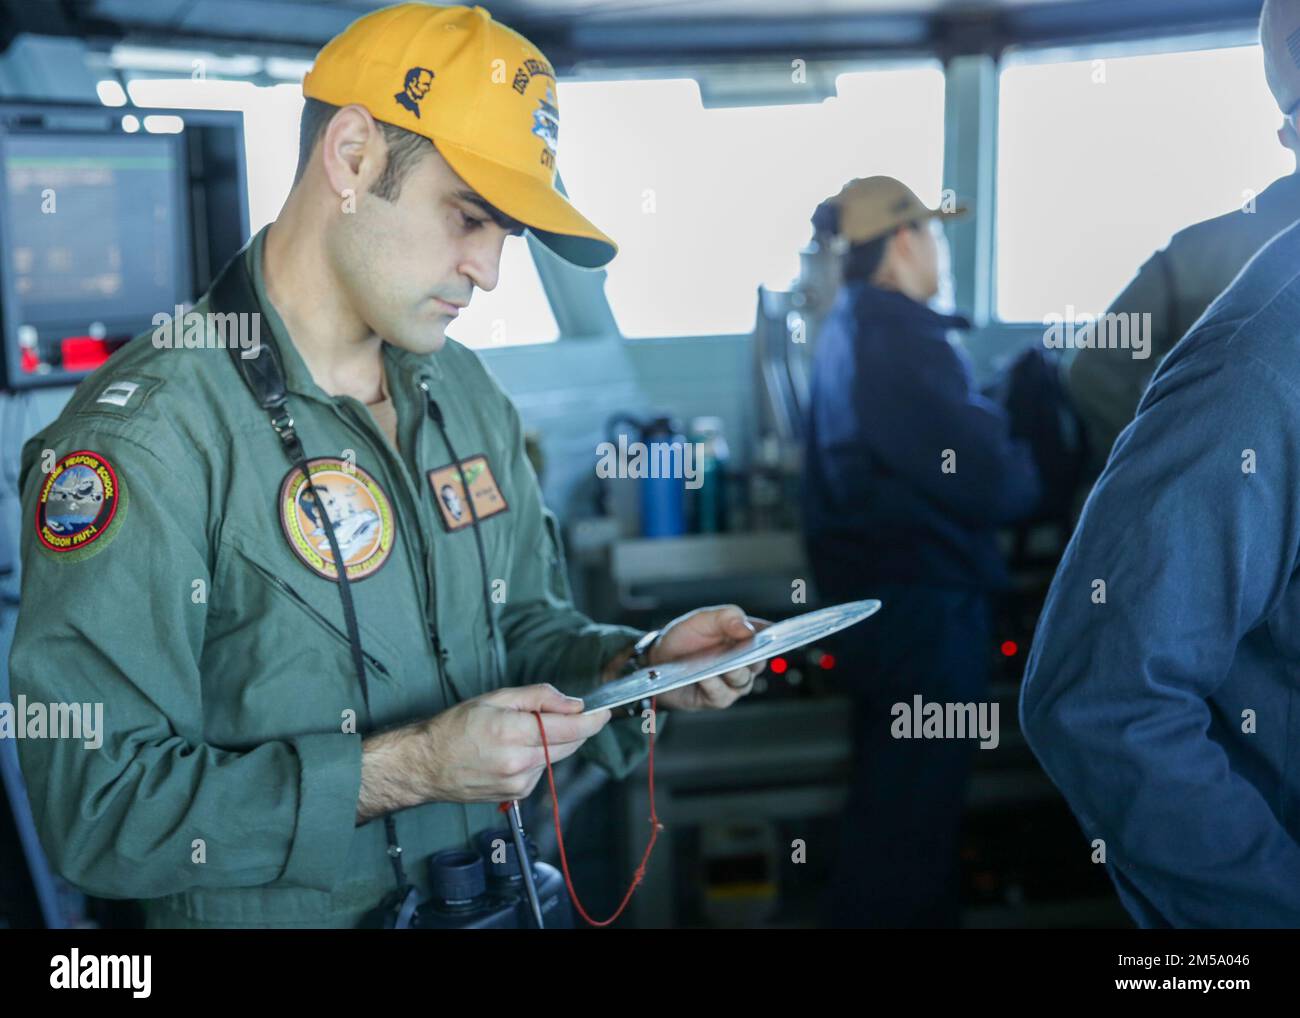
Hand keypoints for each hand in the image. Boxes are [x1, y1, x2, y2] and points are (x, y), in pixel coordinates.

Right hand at [419, 684, 611, 802]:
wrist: (426, 765)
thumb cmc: (454, 728)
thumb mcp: (496, 698)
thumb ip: (539, 698)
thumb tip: (574, 703)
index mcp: (513, 733)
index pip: (570, 728)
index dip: (592, 720)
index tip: (604, 711)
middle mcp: (519, 762)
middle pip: (569, 745)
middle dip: (575, 728)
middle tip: (566, 713)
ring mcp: (519, 783)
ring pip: (555, 758)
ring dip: (552, 743)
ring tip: (519, 733)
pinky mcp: (517, 794)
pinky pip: (541, 771)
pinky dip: (537, 758)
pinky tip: (513, 752)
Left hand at [649, 604, 770, 711]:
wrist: (657, 660)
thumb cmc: (683, 639)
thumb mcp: (702, 619)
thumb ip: (726, 617)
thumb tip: (747, 628)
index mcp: (744, 638)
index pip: (767, 636)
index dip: (772, 635)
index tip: (769, 634)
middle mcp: (743, 662)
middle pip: (758, 661)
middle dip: (752, 655)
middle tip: (744, 649)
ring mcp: (732, 682)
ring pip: (742, 679)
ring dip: (731, 671)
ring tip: (720, 664)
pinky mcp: (718, 698)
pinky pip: (721, 693)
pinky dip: (713, 684)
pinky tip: (704, 675)